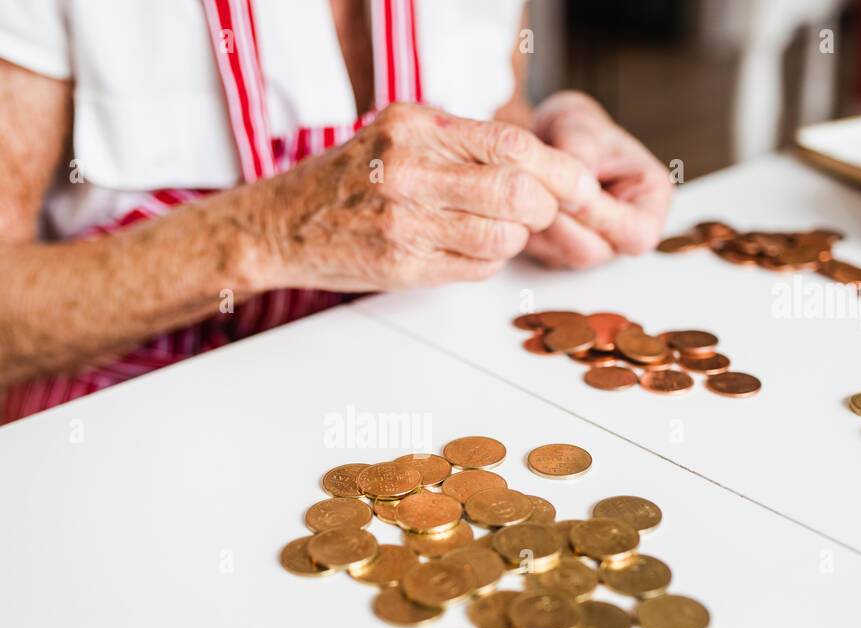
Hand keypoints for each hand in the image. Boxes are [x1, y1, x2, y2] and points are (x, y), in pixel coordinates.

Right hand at [253, 102, 596, 290]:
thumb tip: (540, 165)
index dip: (558, 169)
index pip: (511, 144)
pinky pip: (475, 267)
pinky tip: (467, 250)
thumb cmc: (349, 180)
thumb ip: (460, 143)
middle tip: (542, 212)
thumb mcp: (398, 136)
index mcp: (414, 127)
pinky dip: (487, 261)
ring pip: (501, 236)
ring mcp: (403, 222)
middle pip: (515, 191)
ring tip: (498, 231)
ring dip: (516, 239)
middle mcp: (408, 170)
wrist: (280, 225)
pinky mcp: (401, 265)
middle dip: (544, 207)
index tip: (579, 184)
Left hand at [523, 92, 671, 268]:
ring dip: (538, 227)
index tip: (570, 193)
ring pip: (559, 257)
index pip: (637, 232)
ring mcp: (586, 246)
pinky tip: (515, 204)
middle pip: (594, 252)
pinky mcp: (553, 252)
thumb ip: (581, 146)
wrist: (549, 137)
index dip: (601, 217)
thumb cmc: (577, 129)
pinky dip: (522, 229)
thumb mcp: (580, 122)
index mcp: (649, 202)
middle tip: (539, 192)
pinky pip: (536, 253)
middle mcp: (619, 234)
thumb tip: (576, 175)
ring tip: (524, 191)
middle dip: (562, 224)